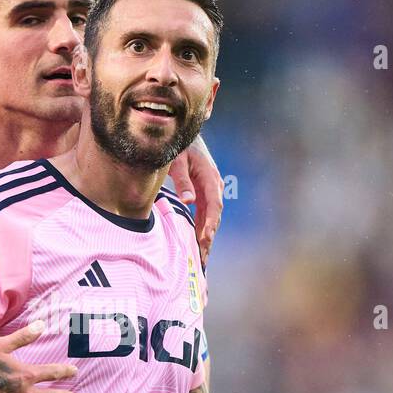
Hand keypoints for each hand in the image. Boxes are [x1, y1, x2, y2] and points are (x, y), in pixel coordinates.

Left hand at [167, 135, 224, 266]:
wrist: (184, 135)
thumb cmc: (179, 146)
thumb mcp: (177, 161)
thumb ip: (182, 180)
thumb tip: (188, 200)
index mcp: (209, 177)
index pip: (213, 204)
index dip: (210, 223)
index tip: (205, 239)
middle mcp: (214, 185)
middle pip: (215, 215)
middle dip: (209, 236)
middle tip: (203, 257)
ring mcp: (210, 189)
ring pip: (211, 216)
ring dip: (207, 236)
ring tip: (202, 257)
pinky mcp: (204, 192)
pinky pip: (206, 213)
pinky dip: (203, 228)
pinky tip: (199, 242)